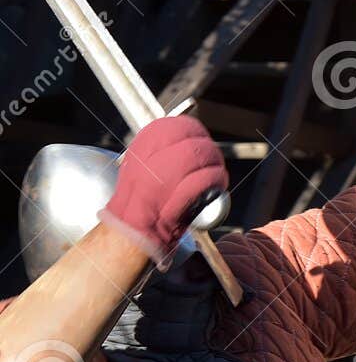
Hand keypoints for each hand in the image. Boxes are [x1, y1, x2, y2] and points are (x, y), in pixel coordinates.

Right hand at [100, 115, 226, 266]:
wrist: (131, 235)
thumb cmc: (142, 205)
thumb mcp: (143, 170)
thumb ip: (160, 153)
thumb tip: (188, 139)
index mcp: (140, 152)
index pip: (169, 125)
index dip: (192, 130)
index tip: (200, 137)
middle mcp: (146, 162)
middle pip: (189, 139)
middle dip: (208, 149)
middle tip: (213, 160)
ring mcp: (157, 179)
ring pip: (197, 155)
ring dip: (214, 164)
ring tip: (217, 174)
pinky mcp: (171, 198)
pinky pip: (202, 179)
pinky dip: (215, 180)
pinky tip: (217, 186)